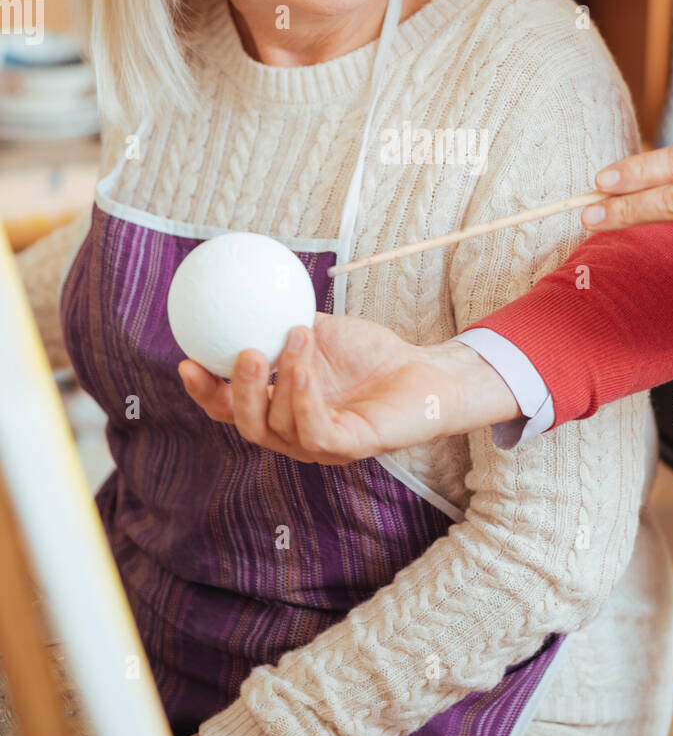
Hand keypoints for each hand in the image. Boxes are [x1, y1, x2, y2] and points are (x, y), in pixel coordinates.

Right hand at [178, 313, 519, 463]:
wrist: (424, 370)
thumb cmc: (370, 353)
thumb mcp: (318, 330)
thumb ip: (281, 319)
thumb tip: (245, 287)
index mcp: (280, 408)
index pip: (232, 409)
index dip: (206, 392)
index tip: (185, 361)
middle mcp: (294, 433)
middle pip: (247, 426)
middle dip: (235, 394)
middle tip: (242, 353)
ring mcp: (321, 445)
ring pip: (279, 426)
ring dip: (282, 379)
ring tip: (292, 338)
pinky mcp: (350, 447)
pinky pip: (317, 431)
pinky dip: (304, 398)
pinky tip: (305, 368)